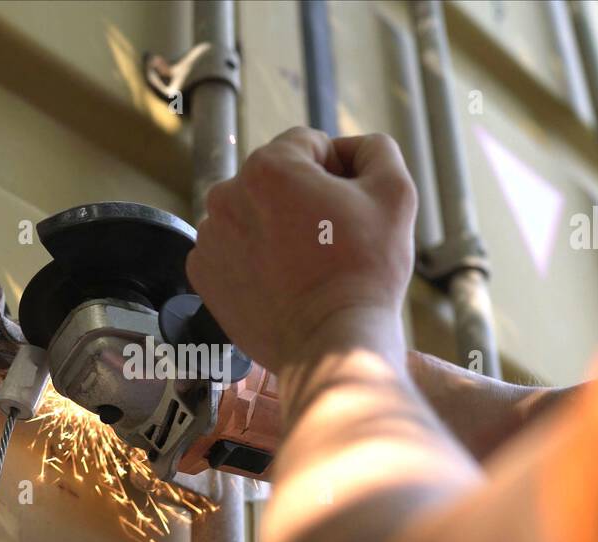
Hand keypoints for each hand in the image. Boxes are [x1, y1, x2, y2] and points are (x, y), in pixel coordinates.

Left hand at [186, 127, 417, 373]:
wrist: (331, 341)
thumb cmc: (365, 270)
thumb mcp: (395, 193)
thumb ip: (375, 149)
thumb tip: (353, 148)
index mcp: (268, 166)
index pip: (308, 144)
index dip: (338, 171)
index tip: (349, 206)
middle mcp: (227, 194)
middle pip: (275, 179)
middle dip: (303, 198)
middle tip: (331, 240)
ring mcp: (210, 237)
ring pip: (253, 213)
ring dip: (276, 226)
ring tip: (307, 263)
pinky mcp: (203, 274)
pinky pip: (233, 249)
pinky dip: (254, 258)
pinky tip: (283, 280)